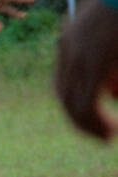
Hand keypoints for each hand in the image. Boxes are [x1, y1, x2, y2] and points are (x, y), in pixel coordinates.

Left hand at [54, 0, 117, 140]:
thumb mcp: (115, 41)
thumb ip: (113, 68)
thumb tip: (114, 95)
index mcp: (71, 40)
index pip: (63, 82)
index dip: (75, 104)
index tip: (94, 117)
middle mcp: (69, 48)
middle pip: (63, 95)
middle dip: (79, 119)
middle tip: (99, 135)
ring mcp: (80, 54)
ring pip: (73, 102)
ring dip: (88, 124)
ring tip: (106, 136)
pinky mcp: (95, 60)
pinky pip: (86, 101)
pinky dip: (94, 120)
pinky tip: (109, 131)